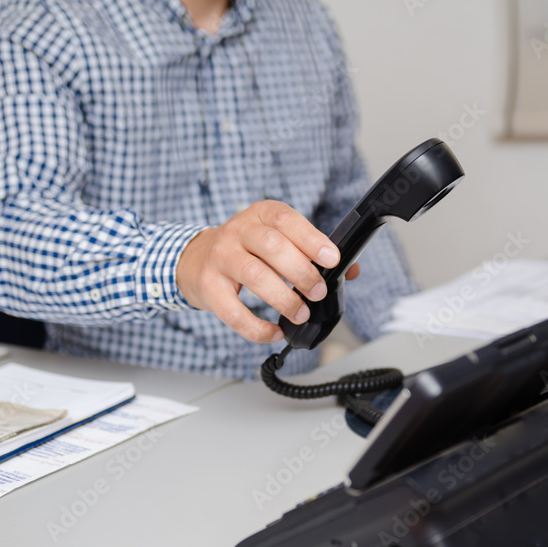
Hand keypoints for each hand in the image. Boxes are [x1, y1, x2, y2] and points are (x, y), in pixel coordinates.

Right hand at [176, 200, 359, 342]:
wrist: (196, 260)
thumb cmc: (248, 251)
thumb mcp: (278, 240)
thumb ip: (311, 253)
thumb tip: (351, 271)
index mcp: (260, 214)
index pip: (286, 219)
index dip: (311, 239)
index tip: (331, 259)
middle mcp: (238, 230)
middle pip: (272, 246)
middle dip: (301, 272)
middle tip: (318, 293)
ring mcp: (220, 256)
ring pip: (254, 275)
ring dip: (283, 299)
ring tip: (300, 313)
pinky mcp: (208, 286)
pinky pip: (233, 310)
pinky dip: (256, 327)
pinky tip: (274, 332)